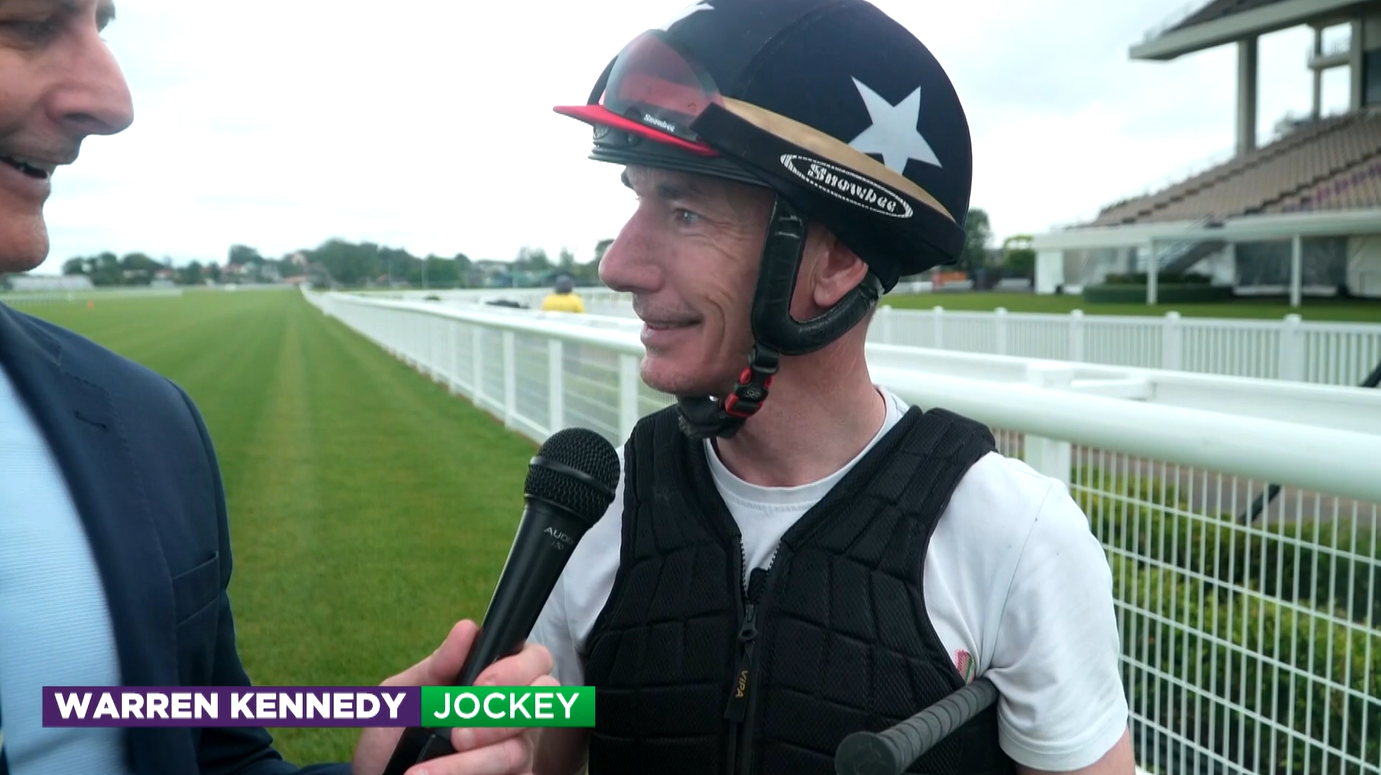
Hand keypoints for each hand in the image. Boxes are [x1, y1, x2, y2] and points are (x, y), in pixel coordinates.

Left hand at [352, 619, 557, 774]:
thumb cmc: (394, 732)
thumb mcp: (404, 695)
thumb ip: (437, 665)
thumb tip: (467, 630)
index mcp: (497, 678)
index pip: (535, 659)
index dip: (514, 671)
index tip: (477, 686)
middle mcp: (516, 712)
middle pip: (544, 699)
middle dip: (501, 716)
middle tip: (459, 734)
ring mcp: (516, 749)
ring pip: (519, 749)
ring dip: (473, 761)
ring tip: (427, 771)